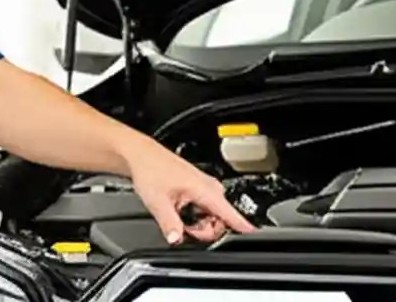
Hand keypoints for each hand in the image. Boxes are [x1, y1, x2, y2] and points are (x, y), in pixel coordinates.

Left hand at [124, 137, 255, 244]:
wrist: (141, 156)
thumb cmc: (150, 170)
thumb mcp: (157, 202)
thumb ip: (169, 224)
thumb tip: (176, 240)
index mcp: (205, 189)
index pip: (230, 213)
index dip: (242, 226)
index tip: (253, 235)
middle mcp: (209, 187)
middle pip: (221, 220)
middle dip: (205, 230)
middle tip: (184, 229)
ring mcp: (204, 188)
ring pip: (213, 216)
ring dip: (199, 224)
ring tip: (179, 220)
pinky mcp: (198, 189)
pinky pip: (206, 210)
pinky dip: (195, 217)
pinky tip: (181, 214)